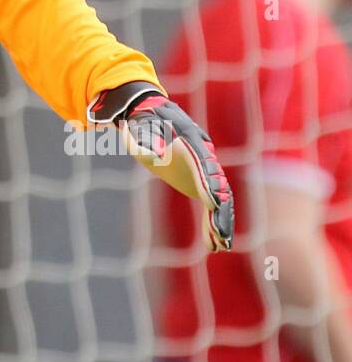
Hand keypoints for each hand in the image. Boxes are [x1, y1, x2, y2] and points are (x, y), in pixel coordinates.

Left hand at [91, 83, 233, 251]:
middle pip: (218, 185)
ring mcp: (204, 169)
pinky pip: (210, 203)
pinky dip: (211, 222)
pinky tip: (213, 244)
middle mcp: (204, 156)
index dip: (210, 183)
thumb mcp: (140, 128)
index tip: (215, 203)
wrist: (149, 114)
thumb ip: (147, 139)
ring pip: (219, 198)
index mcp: (191, 141)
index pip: (205, 165)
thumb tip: (156, 153)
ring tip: (221, 246)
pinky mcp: (199, 181)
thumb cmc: (143, 122)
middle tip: (222, 235)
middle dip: (221, 211)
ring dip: (220, 221)